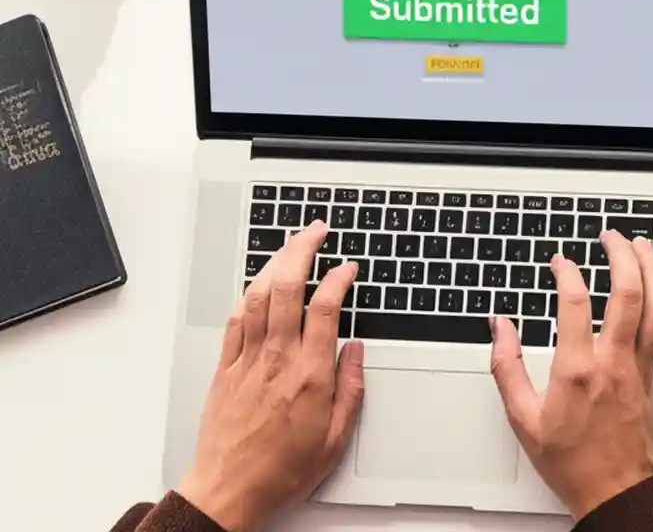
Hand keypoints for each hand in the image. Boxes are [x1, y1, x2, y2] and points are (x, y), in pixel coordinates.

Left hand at [178, 220, 364, 530]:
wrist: (229, 492)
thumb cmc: (281, 471)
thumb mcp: (336, 439)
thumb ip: (351, 389)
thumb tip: (356, 351)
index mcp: (309, 376)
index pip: (325, 309)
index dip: (338, 279)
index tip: (348, 268)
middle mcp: (276, 360)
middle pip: (287, 287)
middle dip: (302, 250)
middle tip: (316, 232)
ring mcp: (247, 361)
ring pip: (258, 296)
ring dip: (274, 263)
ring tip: (290, 246)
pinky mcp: (225, 369)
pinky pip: (235, 320)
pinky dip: (248, 294)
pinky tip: (257, 285)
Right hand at [490, 231, 652, 519]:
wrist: (615, 494)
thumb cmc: (571, 462)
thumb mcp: (522, 419)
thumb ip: (507, 367)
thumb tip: (500, 327)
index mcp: (578, 370)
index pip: (575, 303)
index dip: (567, 273)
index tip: (560, 262)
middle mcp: (615, 364)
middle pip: (628, 293)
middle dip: (621, 255)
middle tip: (610, 237)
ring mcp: (643, 371)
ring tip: (643, 247)